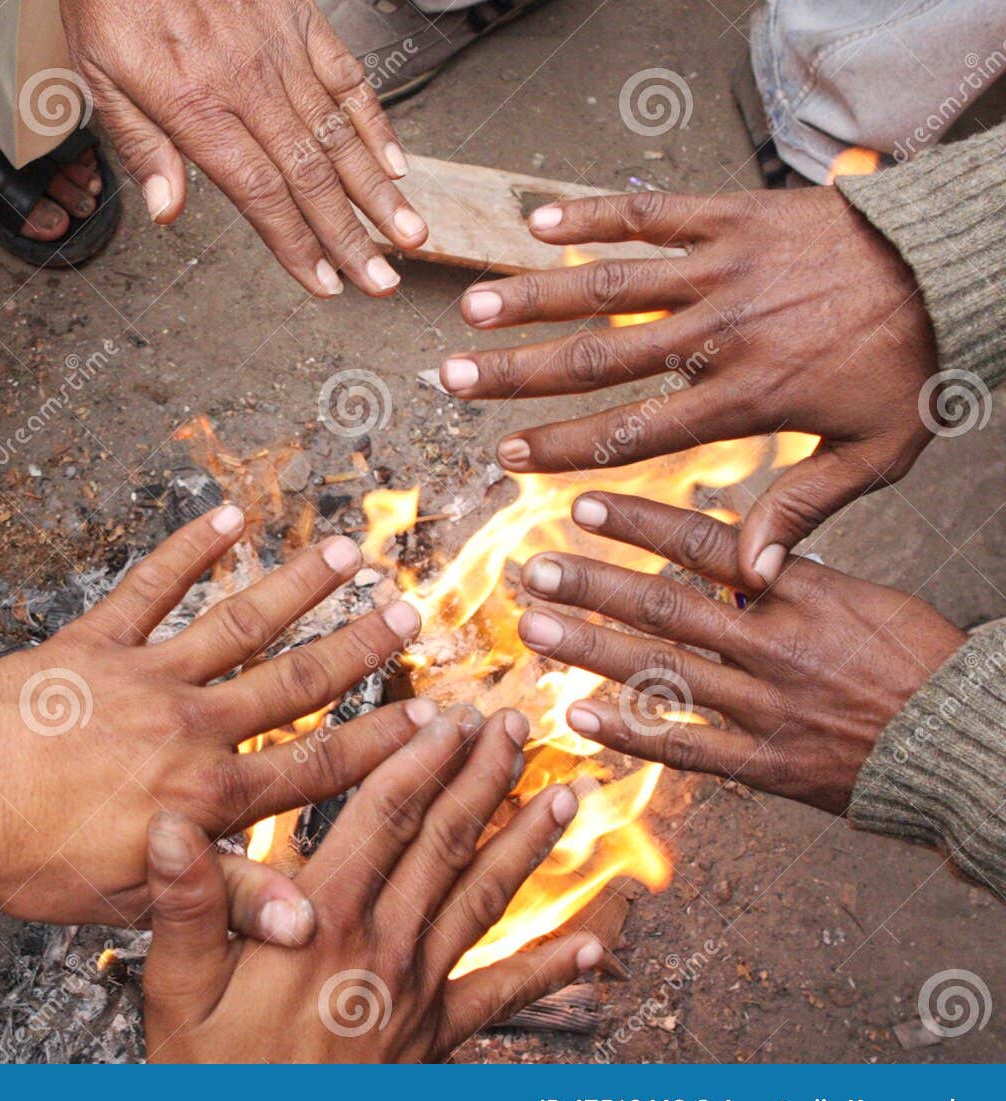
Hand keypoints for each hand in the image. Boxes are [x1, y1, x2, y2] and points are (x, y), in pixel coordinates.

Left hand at [0, 505, 433, 942]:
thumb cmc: (23, 857)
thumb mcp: (133, 900)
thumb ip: (228, 899)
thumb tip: (312, 919)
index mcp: (203, 796)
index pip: (316, 767)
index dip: (381, 742)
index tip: (430, 715)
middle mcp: (187, 727)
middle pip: (294, 681)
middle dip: (358, 647)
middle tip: (409, 613)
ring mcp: (143, 677)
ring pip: (238, 622)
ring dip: (297, 585)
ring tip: (346, 551)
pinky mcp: (93, 642)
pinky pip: (150, 586)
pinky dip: (189, 549)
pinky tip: (226, 517)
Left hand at [60, 0, 423, 295]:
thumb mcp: (97, 75)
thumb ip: (137, 143)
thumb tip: (166, 210)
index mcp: (195, 106)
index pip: (259, 194)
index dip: (297, 246)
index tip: (325, 284)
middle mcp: (247, 83)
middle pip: (310, 176)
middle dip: (350, 236)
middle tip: (381, 281)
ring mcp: (280, 49)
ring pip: (340, 133)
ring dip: (378, 191)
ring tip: (408, 233)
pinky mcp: (298, 18)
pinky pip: (347, 76)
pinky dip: (375, 121)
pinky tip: (396, 161)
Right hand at [141, 709, 602, 1061]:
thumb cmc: (216, 1082)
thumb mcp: (180, 992)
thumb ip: (190, 905)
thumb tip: (172, 826)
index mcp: (323, 922)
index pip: (385, 818)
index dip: (422, 758)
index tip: (451, 713)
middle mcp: (383, 946)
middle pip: (445, 842)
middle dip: (484, 776)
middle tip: (517, 724)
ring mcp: (418, 993)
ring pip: (484, 899)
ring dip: (526, 842)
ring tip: (565, 794)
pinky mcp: (435, 1039)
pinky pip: (503, 997)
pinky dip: (551, 970)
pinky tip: (591, 947)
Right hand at [437, 188, 940, 586]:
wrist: (956, 263)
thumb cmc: (916, 361)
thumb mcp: (876, 454)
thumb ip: (802, 510)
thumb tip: (749, 581)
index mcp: (746, 397)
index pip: (633, 430)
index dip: (562, 445)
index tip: (506, 456)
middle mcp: (720, 333)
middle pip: (598, 360)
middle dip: (517, 374)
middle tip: (451, 380)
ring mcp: (722, 269)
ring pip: (610, 286)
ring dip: (534, 296)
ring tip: (472, 307)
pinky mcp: (733, 216)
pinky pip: (652, 213)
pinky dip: (593, 215)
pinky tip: (538, 222)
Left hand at [514, 492, 965, 811]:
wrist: (967, 741)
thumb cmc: (919, 663)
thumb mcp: (862, 597)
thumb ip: (789, 578)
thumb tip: (730, 552)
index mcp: (804, 592)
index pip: (708, 547)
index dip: (639, 525)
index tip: (582, 506)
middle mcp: (778, 646)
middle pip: (666, 608)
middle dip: (592, 587)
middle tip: (532, 570)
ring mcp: (769, 708)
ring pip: (663, 673)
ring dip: (589, 651)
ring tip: (534, 630)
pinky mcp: (769, 766)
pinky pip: (687, 747)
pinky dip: (629, 732)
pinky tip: (577, 715)